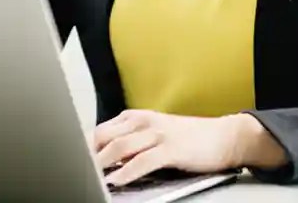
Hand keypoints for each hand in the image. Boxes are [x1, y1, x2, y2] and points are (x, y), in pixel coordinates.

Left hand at [92, 109, 247, 187]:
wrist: (225, 137)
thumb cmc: (189, 138)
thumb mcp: (155, 135)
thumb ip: (131, 143)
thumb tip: (105, 160)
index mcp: (136, 117)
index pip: (100, 130)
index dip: (84, 147)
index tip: (72, 160)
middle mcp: (144, 121)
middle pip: (104, 136)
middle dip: (88, 155)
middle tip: (77, 170)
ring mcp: (158, 134)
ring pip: (119, 147)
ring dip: (101, 164)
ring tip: (91, 177)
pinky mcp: (171, 149)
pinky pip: (142, 161)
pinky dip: (126, 172)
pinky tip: (117, 180)